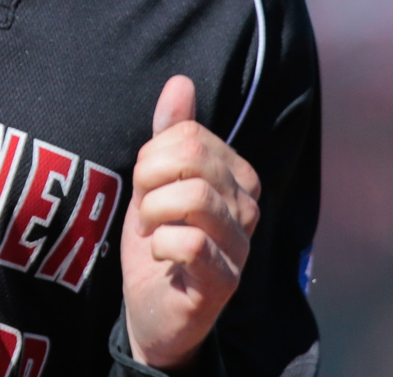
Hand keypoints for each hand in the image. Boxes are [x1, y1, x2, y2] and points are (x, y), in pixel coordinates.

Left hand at [120, 75, 260, 372]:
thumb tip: (181, 82)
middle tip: (145, 208)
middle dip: (149, 179)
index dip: (152, 156)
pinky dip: (160, 243)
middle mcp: (248, 206)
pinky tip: (160, 254)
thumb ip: (170, 134)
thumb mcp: (156, 182)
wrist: (153, 309)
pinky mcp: (224, 280)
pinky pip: (189, 243)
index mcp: (236, 175)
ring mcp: (240, 244)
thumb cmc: (159, 240)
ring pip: (194, 197)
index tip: (147, 186)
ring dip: (153, 212)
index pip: (188, 135)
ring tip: (150, 230)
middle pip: (191, 158)